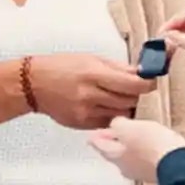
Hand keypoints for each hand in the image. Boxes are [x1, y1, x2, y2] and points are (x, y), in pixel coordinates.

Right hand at [27, 54, 156, 129]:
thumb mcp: (90, 59)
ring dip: (127, 107)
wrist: (33, 84)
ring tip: (121, 97)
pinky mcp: (82, 124)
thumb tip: (141, 73)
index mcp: (93, 74)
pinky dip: (113, 116)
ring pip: (121, 115)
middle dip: (137, 95)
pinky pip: (108, 123)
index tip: (151, 81)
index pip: (132, 84)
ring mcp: (86, 112)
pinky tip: (108, 107)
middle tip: (136, 89)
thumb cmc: (60, 67)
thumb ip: (117, 68)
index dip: (147, 84)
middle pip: (129, 101)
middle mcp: (90, 95)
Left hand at [88, 117, 184, 182]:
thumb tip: (116, 125)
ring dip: (131, 148)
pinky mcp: (157, 172)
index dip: (96, 137)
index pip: (98, 145)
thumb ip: (117, 125)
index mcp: (113, 155)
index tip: (93, 134)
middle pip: (113, 153)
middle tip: (114, 133)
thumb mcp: (128, 127)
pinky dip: (146, 152)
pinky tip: (152, 145)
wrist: (176, 162)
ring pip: (130, 158)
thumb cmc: (152, 146)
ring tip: (135, 136)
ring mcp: (141, 172)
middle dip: (114, 143)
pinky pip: (146, 160)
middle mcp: (125, 167)